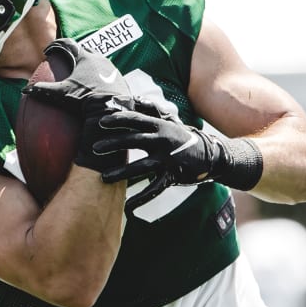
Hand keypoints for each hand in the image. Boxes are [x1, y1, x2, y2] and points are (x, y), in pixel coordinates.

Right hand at [22, 38, 131, 113]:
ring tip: (81, 75)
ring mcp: (112, 69)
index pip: (68, 44)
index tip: (49, 51)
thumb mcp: (62, 94)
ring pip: (98, 62)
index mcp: (85, 57)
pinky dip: (99, 77)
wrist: (112, 110)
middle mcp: (100, 59)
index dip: (56, 45)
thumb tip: (26, 90)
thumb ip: (44, 90)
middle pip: (84, 51)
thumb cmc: (85, 99)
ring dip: (88, 66)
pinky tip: (96, 88)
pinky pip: (107, 75)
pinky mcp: (120, 80)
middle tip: (65, 62)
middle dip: (74, 54)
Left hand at [94, 98, 261, 210]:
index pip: (135, 119)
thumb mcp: (168, 121)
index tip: (101, 122)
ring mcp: (167, 159)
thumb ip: (149, 112)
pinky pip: (154, 189)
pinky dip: (141, 198)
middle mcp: (162, 140)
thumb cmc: (182, 136)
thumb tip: (128, 100)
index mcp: (159, 126)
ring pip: (140, 167)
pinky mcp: (172, 175)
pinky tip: (128, 206)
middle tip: (95, 149)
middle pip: (133, 141)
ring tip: (104, 178)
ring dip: (121, 173)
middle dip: (113, 145)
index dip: (118, 119)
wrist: (210, 155)